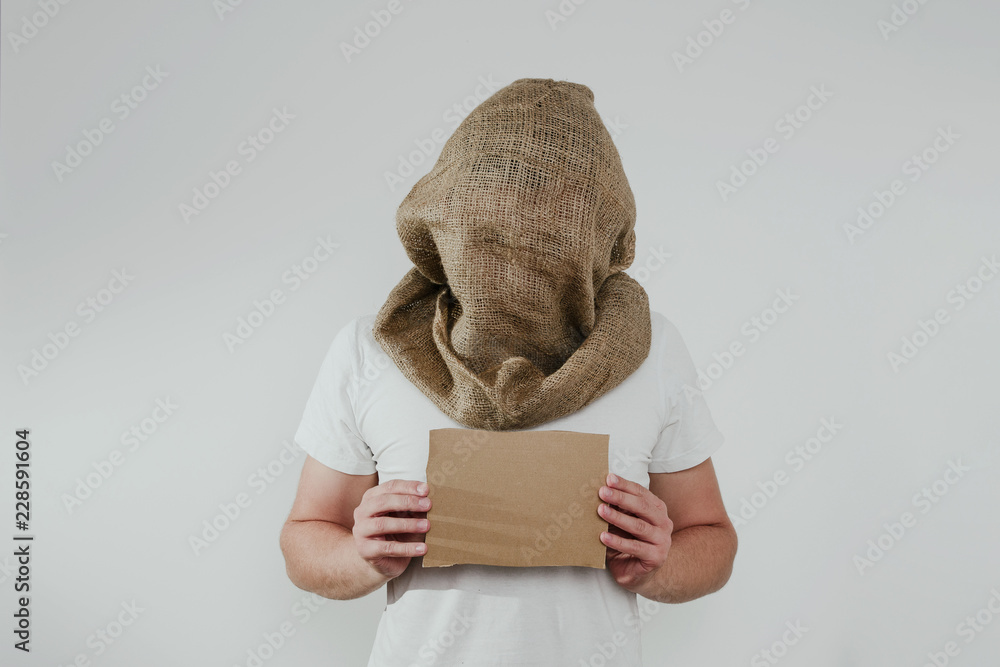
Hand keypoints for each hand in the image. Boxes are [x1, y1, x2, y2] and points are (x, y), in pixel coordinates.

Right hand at [353, 479, 431, 579]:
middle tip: (428, 505)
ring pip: (382, 524)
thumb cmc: (396, 533)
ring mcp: (361, 531)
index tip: (426, 490)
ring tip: (427, 526)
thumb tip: (429, 500)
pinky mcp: (365, 550)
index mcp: (372, 497)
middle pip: (383, 502)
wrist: (383, 560)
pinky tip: (422, 548)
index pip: (390, 487)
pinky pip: (387, 548)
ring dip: (408, 524)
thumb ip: (413, 507)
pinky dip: (407, 548)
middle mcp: (362, 511)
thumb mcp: (406, 516)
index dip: (408, 487)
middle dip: (407, 502)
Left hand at [598, 473, 672, 590]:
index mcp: (657, 509)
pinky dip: (618, 541)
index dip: (625, 485)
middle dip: (620, 497)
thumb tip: (599, 490)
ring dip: (618, 518)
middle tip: (602, 492)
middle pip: (642, 507)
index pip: (641, 493)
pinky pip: (635, 547)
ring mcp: (662, 540)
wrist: (638, 572)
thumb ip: (618, 507)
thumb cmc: (629, 541)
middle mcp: (663, 522)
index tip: (608, 479)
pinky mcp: (656, 557)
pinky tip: (603, 537)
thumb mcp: (624, 521)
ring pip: (639, 526)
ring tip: (601, 511)